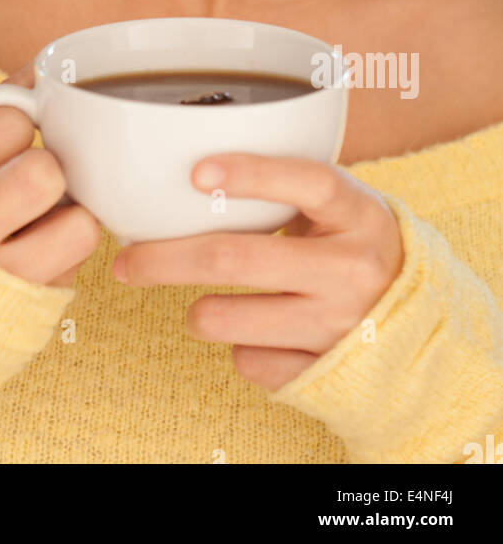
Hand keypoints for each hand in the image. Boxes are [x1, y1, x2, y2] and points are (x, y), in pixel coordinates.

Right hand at [0, 62, 100, 287]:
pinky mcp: (22, 318)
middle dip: (45, 165)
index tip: (0, 141)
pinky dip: (62, 251)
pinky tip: (31, 250)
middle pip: (44, 173)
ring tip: (36, 215)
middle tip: (24, 177)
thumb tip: (46, 72)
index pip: (6, 124)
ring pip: (79, 225)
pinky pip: (76, 266)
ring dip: (68, 213)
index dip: (15, 124)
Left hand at [112, 153, 404, 390]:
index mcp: (357, 212)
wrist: (418, 326)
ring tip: (201, 302)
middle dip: (164, 259)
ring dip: (197, 311)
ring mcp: (337, 324)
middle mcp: (351, 268)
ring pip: (226, 319)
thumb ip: (286, 185)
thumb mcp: (338, 206)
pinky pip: (247, 361)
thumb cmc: (350, 245)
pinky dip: (236, 345)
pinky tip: (255, 331)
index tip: (197, 172)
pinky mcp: (322, 371)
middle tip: (126, 260)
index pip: (307, 182)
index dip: (251, 174)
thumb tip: (190, 173)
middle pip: (235, 259)